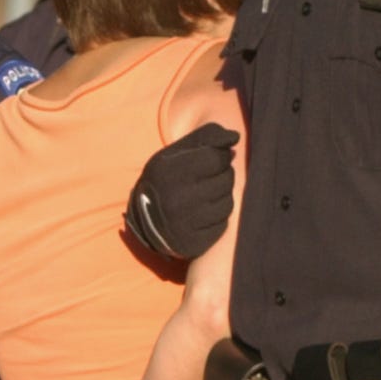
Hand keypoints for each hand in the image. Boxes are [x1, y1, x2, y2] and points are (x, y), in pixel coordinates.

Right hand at [126, 124, 238, 259]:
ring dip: (223, 195)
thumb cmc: (168, 177)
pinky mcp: (193, 243)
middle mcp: (175, 199)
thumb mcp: (178, 151)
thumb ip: (207, 136)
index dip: (221, 156)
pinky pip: (223, 224)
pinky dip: (219, 215)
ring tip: (208, 193)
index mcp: (167, 172)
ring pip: (228, 203)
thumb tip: (235, 137)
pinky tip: (205, 211)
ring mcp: (184, 224)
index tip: (215, 158)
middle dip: (223, 175)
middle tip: (210, 177)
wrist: (145, 218)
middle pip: (225, 180)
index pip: (215, 158)